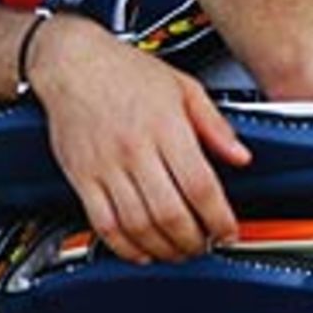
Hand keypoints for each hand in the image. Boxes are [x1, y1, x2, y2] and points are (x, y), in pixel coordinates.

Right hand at [29, 16, 250, 263]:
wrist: (72, 62)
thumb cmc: (125, 70)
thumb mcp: (182, 86)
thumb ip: (214, 124)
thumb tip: (240, 155)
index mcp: (165, 126)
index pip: (199, 186)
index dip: (218, 218)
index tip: (228, 231)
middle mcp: (135, 149)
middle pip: (170, 213)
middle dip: (194, 241)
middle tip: (205, 244)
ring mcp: (106, 166)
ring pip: (138, 225)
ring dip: (164, 249)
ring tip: (178, 250)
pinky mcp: (82, 177)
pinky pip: (104, 224)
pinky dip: (125, 247)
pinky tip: (141, 250)